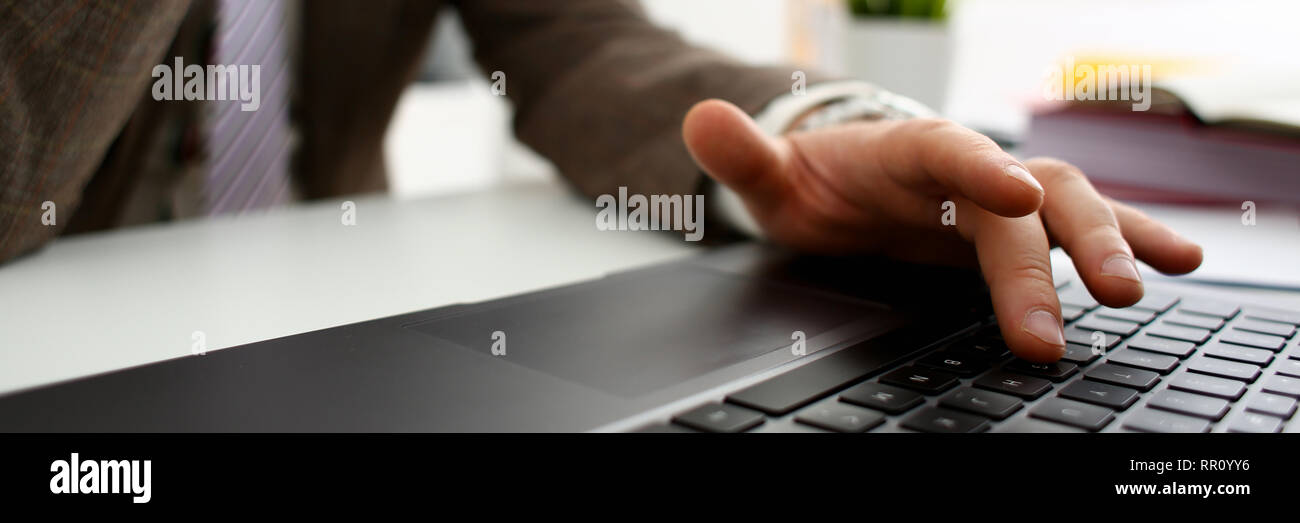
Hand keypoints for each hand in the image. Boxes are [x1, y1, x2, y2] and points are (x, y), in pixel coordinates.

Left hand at [681, 99, 1202, 361]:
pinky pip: (1083, 228)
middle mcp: (968, 169)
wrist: (842, 184)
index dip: (981, 169)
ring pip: (1069, 208)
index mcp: (909, 151)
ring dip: (1109, 243)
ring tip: (1146, 285)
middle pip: (1025, 198)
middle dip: (1060, 246)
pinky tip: (1179, 261)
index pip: (948, 153)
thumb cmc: (812, 183)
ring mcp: (1000, 196)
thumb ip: (742, 154)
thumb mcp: (771, 177)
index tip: (1012, 192)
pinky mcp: (1020, 227)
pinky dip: (1133, 238)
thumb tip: (700, 117)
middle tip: (1095, 299)